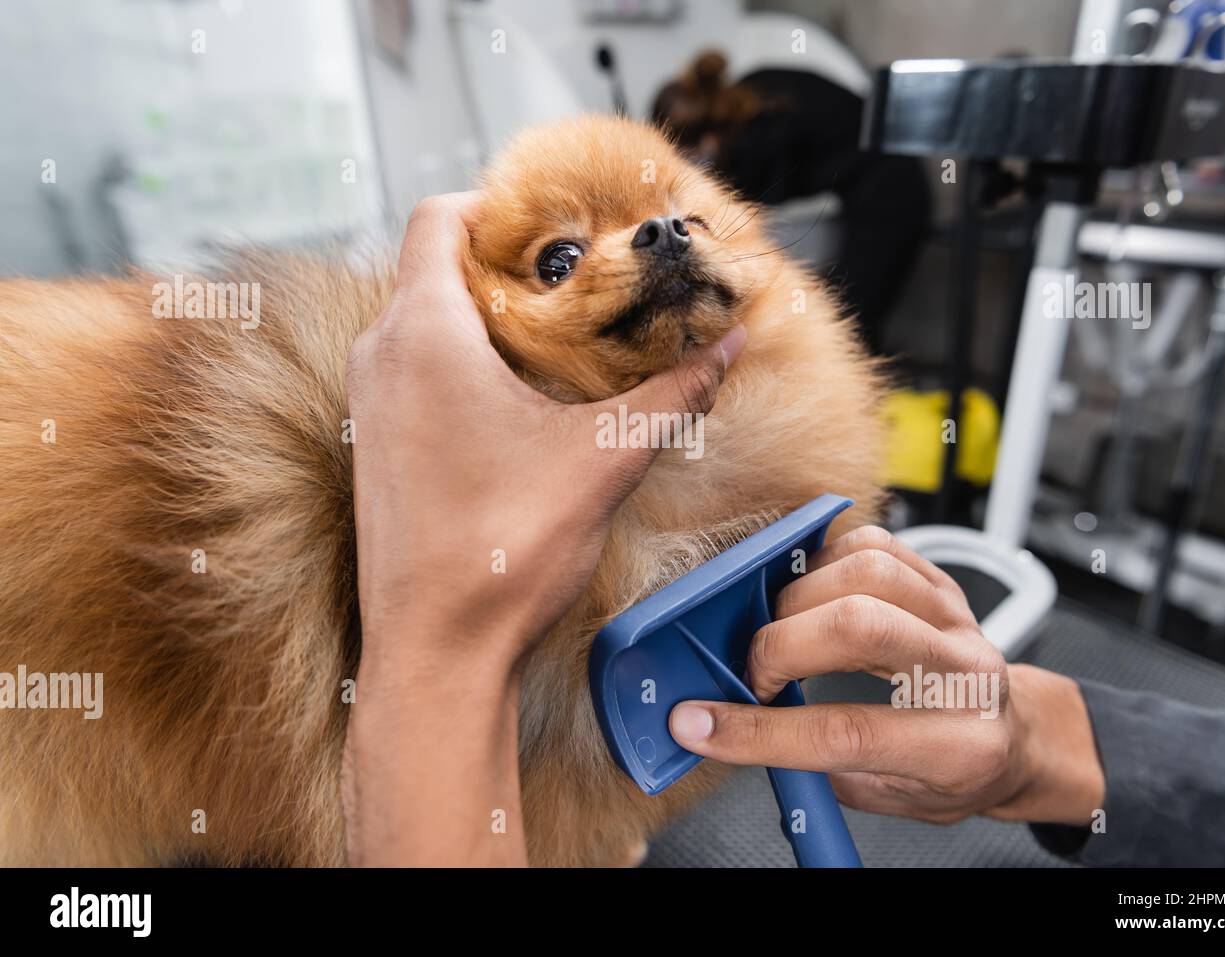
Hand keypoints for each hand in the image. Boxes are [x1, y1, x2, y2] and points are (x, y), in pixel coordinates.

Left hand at [343, 192, 745, 864]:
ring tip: (556, 340)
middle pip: (431, 267)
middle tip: (573, 280)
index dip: (494, 203)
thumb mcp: (606, 457)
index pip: (437, 217)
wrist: (437, 650)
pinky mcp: (376, 448)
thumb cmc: (503, 550)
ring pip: (420, 323)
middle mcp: (381, 357)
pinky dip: (458, 365)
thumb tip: (727, 344)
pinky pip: (410, 373)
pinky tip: (518, 404)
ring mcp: (370, 406)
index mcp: (425, 334)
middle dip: (502, 264)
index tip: (550, 220)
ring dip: (481, 318)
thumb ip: (673, 391)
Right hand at [668, 526, 1103, 825]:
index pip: (846, 733)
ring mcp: (957, 617)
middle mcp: (967, 672)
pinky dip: (824, 560)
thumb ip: (816, 763)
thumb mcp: (887, 798)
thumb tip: (730, 723)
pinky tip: (808, 593)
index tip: (698, 724)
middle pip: (860, 628)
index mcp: (959, 746)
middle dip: (779, 647)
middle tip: (751, 675)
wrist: (1013, 740)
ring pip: (867, 572)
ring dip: (799, 598)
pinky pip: (874, 544)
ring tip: (780, 631)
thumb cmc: (950, 774)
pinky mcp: (941, 581)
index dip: (759, 731)